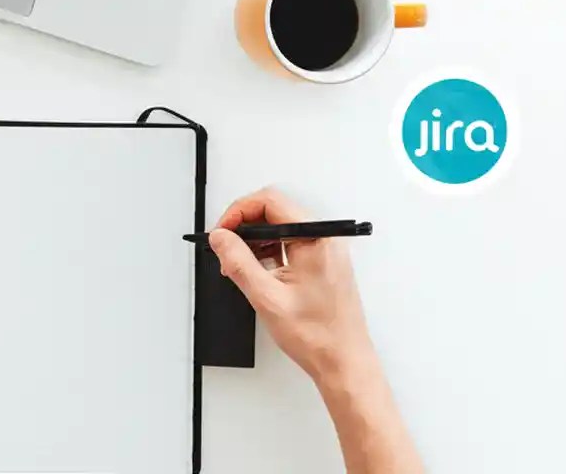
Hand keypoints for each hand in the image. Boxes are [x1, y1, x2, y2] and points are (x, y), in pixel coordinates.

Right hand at [208, 188, 375, 384]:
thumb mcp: (266, 297)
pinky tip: (257, 271)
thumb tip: (221, 238)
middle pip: (275, 211)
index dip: (239, 212)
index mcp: (316, 240)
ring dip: (255, 240)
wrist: (343, 363)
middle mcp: (325, 240)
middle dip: (244, 226)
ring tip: (238, 264)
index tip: (222, 231)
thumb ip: (238, 262)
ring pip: (281, 227)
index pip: (271, 202)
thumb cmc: (318, 336)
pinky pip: (290, 244)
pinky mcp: (323, 263)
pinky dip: (269, 251)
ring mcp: (326, 251)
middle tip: (225, 248)